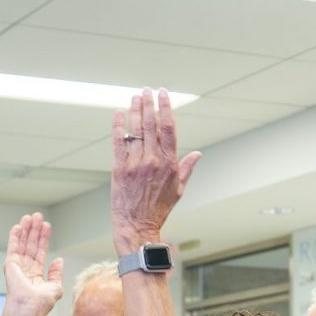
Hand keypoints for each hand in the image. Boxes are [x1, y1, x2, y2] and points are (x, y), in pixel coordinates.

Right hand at [3, 213, 64, 313]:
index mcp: (36, 275)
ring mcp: (17, 267)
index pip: (40, 252)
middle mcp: (26, 270)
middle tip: (37, 216)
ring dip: (26, 230)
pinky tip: (18, 226)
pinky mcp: (10, 265)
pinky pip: (13, 247)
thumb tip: (58, 260)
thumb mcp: (56, 288)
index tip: (47, 226)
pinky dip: (15, 236)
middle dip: (34, 230)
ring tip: (30, 216)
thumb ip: (57, 274)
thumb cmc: (40, 305)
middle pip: (30, 245)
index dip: (43, 239)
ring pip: (22, 244)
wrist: (28, 310)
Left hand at [111, 88, 200, 249]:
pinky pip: (118, 142)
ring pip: (135, 130)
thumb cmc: (159, 209)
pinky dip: (118, 126)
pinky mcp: (118, 169)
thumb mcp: (178, 190)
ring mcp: (134, 163)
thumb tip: (198, 154)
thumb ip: (187, 168)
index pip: (168, 127)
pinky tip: (118, 114)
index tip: (163, 94)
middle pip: (151, 124)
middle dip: (149, 103)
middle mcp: (153, 160)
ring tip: (135, 97)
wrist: (137, 225)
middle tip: (146, 90)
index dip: (165, 107)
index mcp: (169, 162)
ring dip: (135, 110)